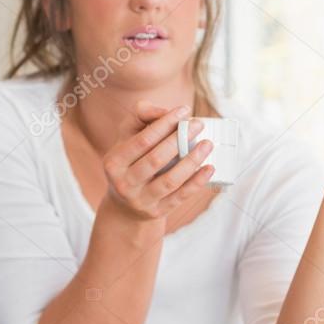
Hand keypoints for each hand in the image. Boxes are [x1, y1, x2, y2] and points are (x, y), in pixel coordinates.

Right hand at [100, 100, 213, 221]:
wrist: (125, 205)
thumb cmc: (130, 162)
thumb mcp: (127, 138)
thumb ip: (141, 116)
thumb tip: (165, 111)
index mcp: (114, 162)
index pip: (142, 141)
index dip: (164, 124)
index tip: (184, 111)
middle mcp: (124, 183)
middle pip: (156, 160)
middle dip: (179, 139)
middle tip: (198, 124)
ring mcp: (141, 200)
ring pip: (170, 180)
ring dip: (191, 161)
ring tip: (207, 144)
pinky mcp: (157, 212)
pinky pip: (180, 197)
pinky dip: (197, 182)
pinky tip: (209, 168)